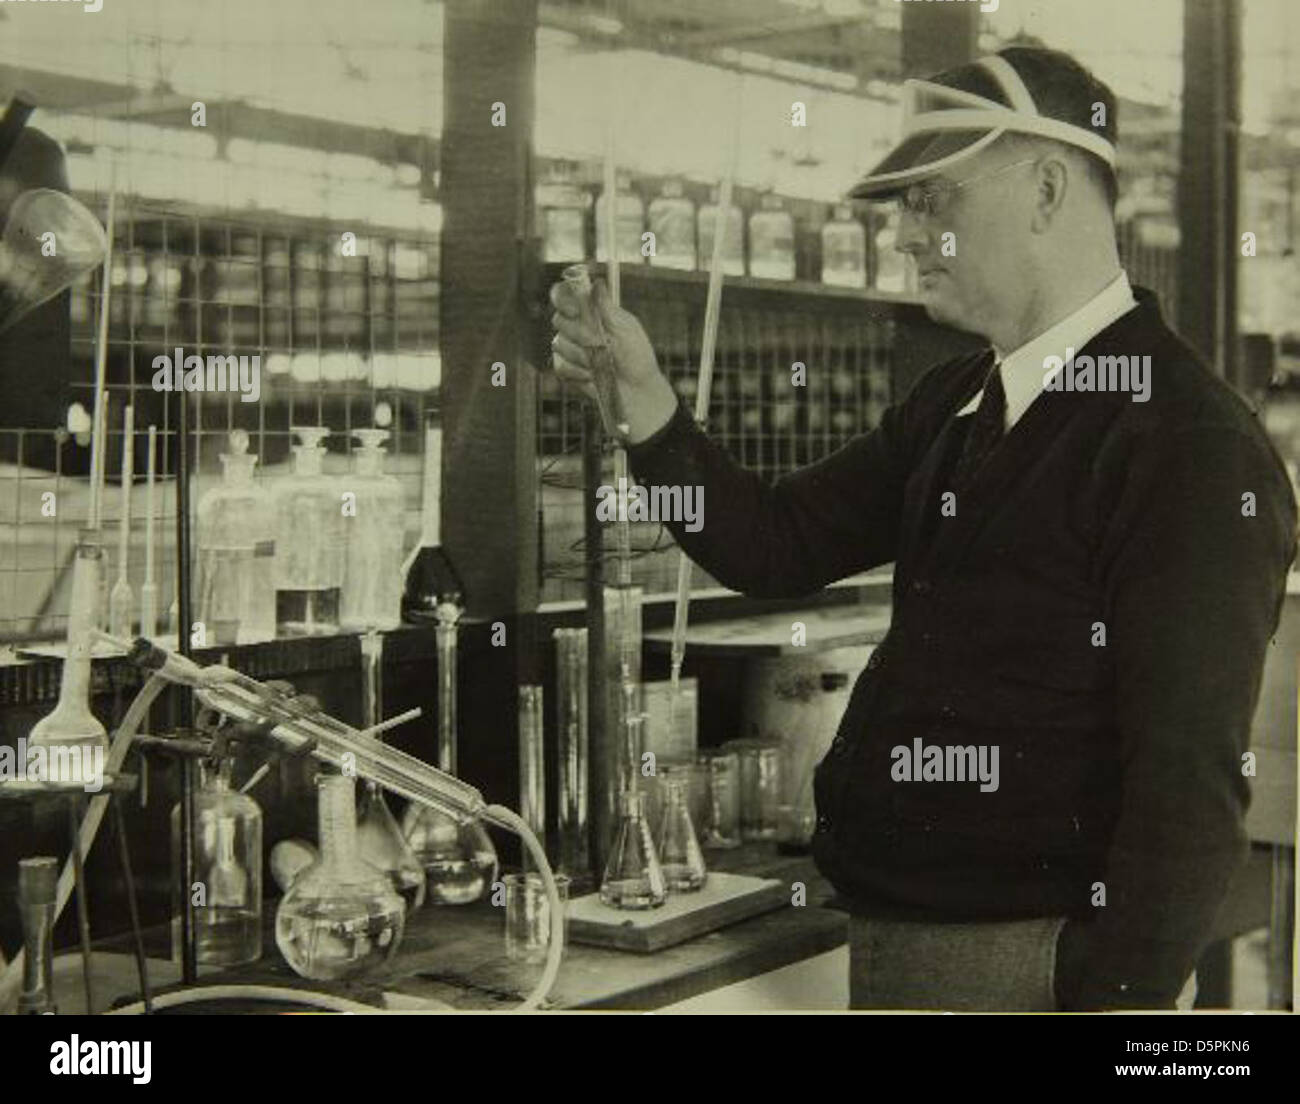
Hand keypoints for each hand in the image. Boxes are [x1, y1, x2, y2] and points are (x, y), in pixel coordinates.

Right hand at [548, 276, 677, 443]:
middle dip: (579, 333)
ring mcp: (569, 349)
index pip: (564, 295)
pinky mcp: (566, 369)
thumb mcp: (626, 330)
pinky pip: (560, 365)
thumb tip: (597, 283)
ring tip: (603, 363)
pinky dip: (578, 372)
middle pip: (558, 319)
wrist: (637, 394)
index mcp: (592, 312)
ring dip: (583, 355)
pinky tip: (594, 377)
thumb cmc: (637, 358)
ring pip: (559, 343)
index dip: (564, 299)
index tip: (576, 310)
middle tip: (601, 343)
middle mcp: (577, 327)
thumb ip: (607, 309)